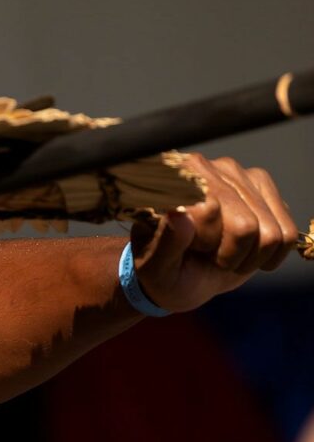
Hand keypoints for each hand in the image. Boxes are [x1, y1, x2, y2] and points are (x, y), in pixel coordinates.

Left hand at [131, 154, 301, 312]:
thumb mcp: (155, 269)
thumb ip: (164, 245)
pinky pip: (286, 232)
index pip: (209, 212)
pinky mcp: (259, 184)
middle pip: (244, 226)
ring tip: (223, 253)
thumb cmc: (164, 271)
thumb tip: (179, 216)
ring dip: (249, 255)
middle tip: (208, 255)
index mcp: (169, 186)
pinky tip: (245, 250)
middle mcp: (201, 168)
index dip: (205, 243)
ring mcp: (234, 172)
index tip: (190, 248)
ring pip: (270, 232)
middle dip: (229, 254)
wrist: (182, 273)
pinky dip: (269, 253)